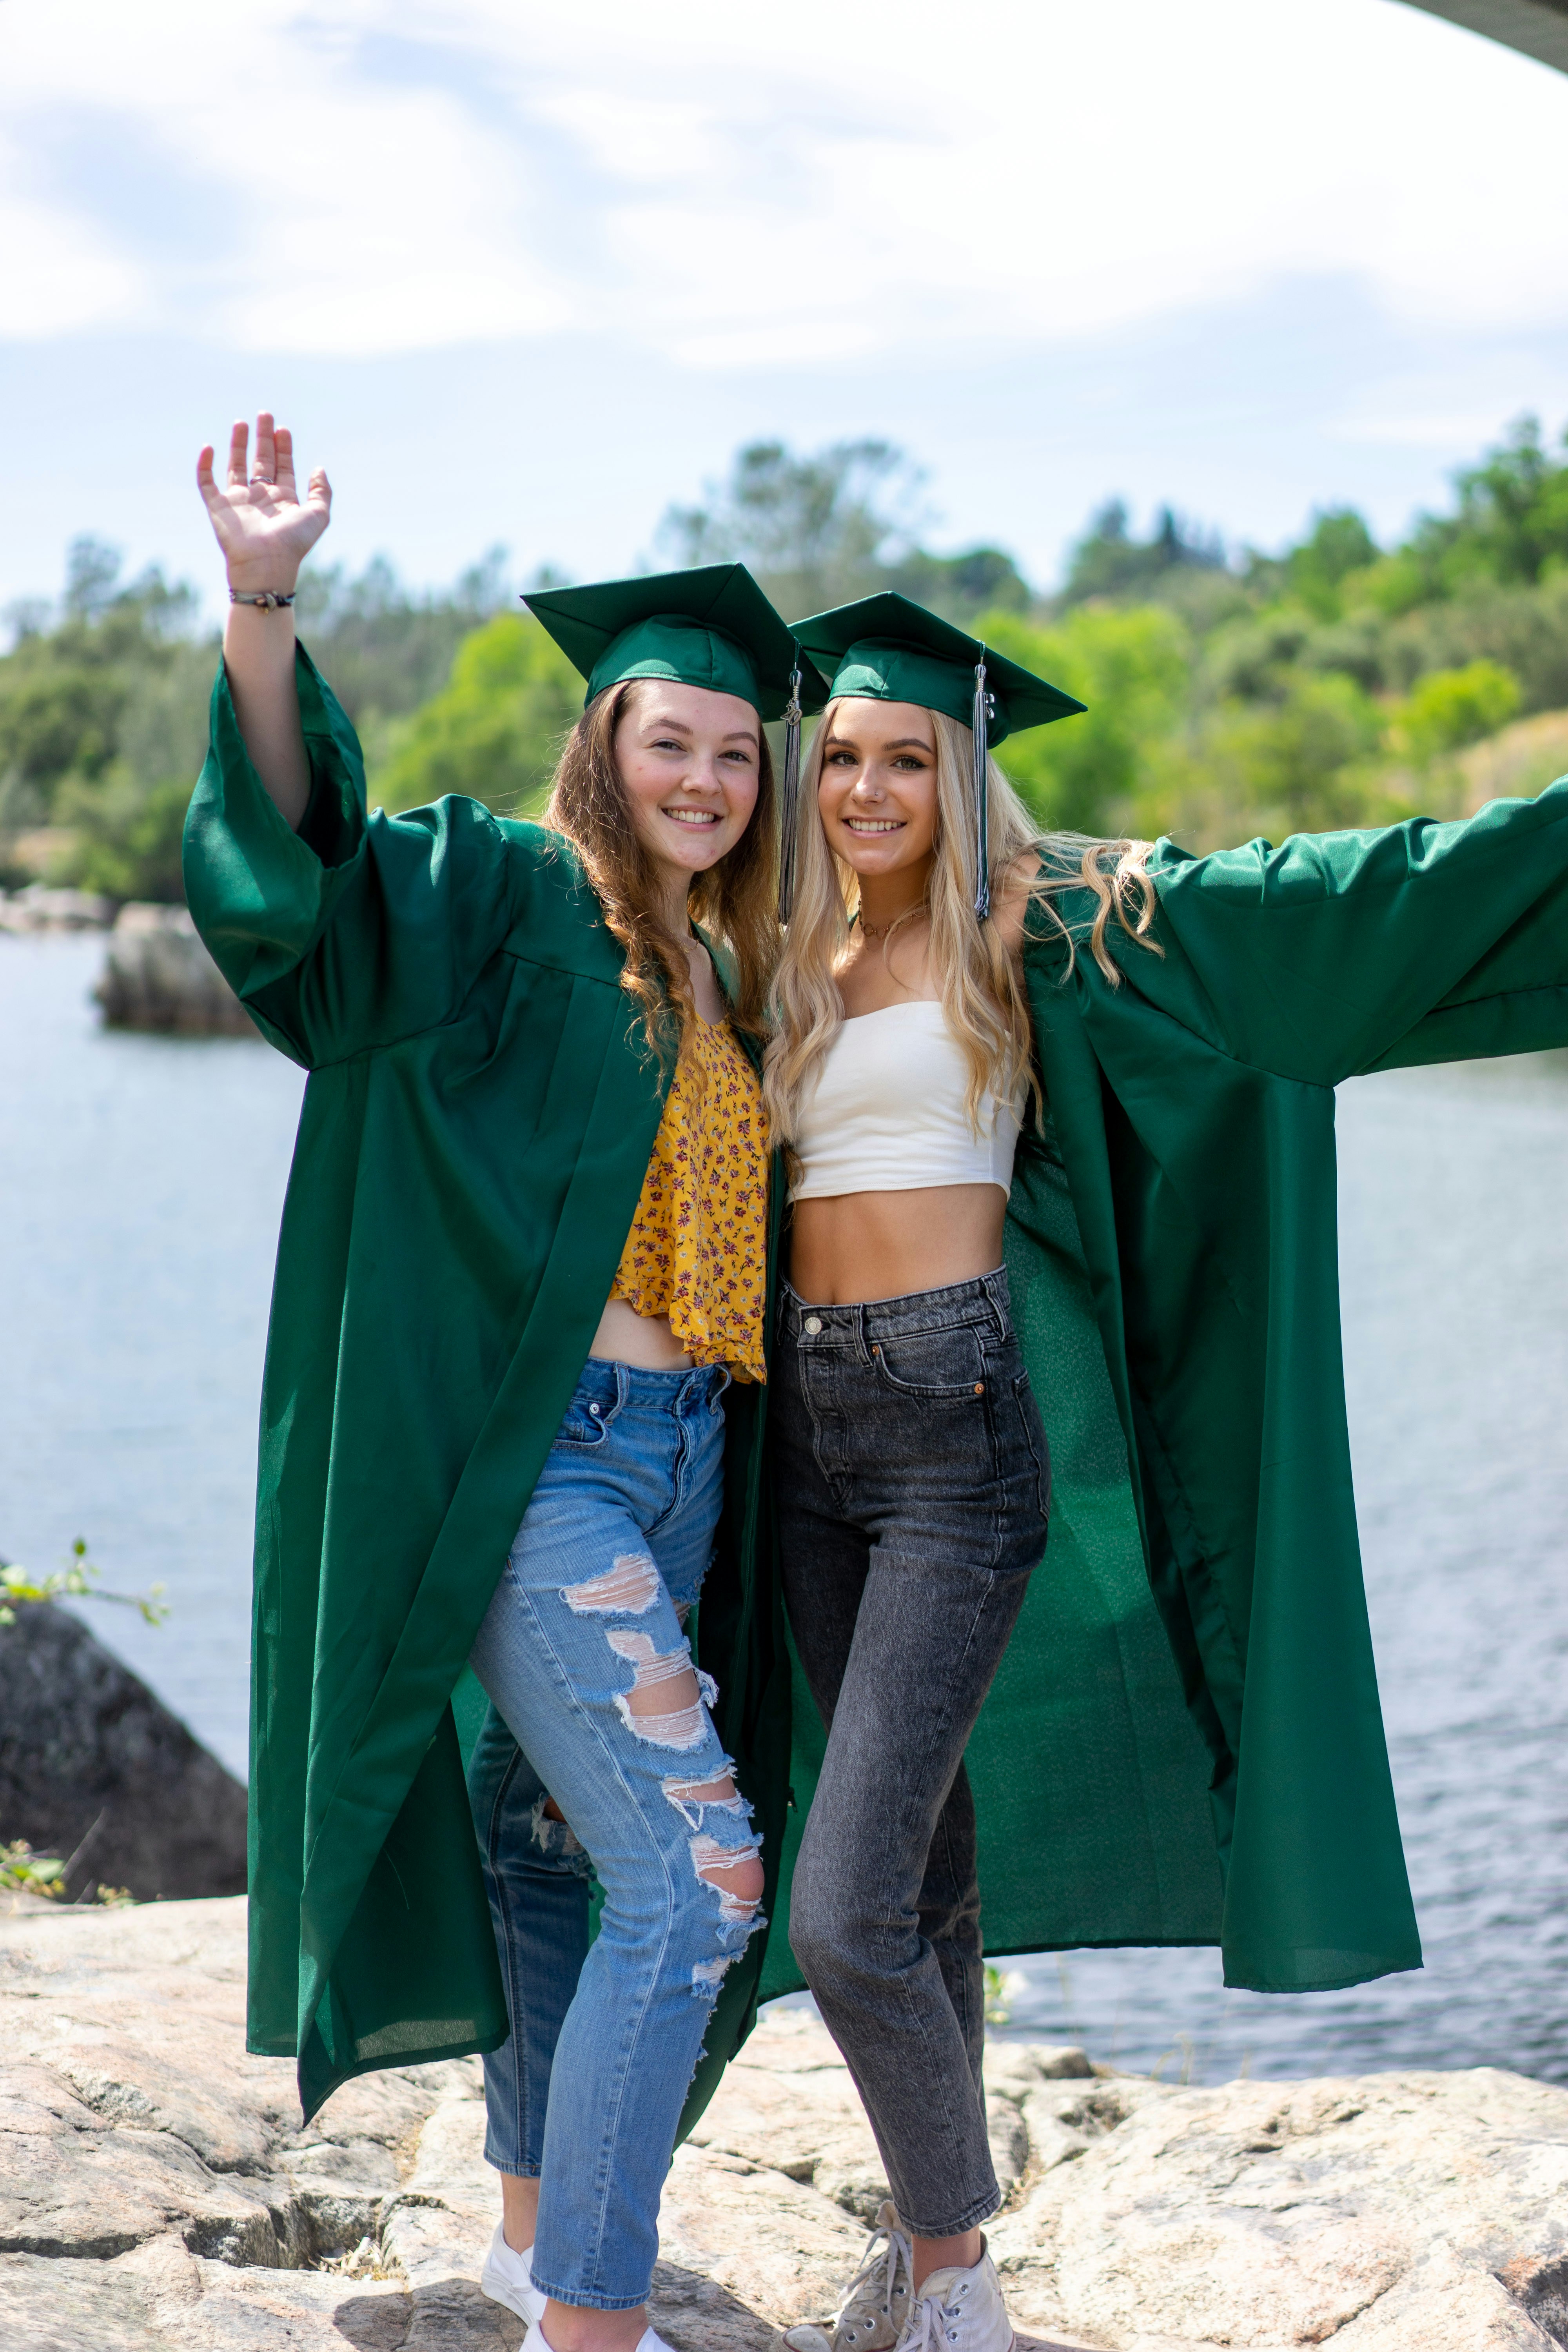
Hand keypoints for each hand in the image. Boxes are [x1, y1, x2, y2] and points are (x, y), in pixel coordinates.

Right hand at [197, 413, 330, 593]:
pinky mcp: (218, 508)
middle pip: (261, 461)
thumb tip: (319, 468)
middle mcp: (260, 498)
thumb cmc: (292, 543)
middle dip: (263, 438)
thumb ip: (322, 491)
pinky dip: (204, 465)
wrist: (266, 564)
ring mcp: (238, 502)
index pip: (282, 467)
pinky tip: (209, 447)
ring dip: (238, 444)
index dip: (283, 447)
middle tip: (265, 415)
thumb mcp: (318, 516)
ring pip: (236, 466)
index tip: (283, 429)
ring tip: (241, 423)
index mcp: (283, 499)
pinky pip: (206, 482)